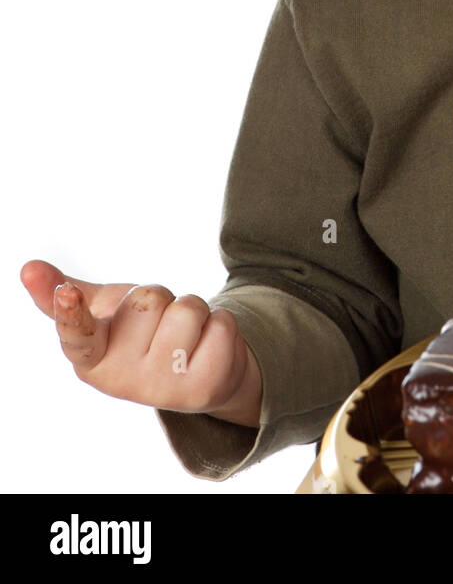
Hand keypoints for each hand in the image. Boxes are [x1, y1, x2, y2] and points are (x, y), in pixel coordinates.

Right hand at [21, 259, 254, 415]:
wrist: (197, 369)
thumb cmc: (140, 335)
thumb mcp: (105, 314)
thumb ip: (67, 294)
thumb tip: (27, 266)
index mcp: (91, 360)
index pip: (77, 335)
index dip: (71, 313)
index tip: (66, 293)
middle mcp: (121, 380)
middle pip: (149, 299)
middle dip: (162, 299)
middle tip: (159, 324)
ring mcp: (163, 389)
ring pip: (187, 308)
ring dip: (194, 309)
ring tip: (184, 335)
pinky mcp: (204, 388)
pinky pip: (222, 324)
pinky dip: (220, 323)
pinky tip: (208, 347)